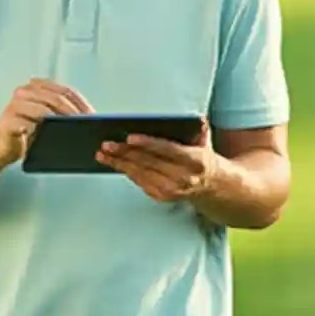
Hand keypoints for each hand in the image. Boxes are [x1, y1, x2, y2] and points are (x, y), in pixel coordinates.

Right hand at [0, 78, 94, 166]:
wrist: (0, 148)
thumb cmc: (26, 134)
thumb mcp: (46, 120)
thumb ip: (60, 112)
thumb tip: (91, 117)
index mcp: (35, 87)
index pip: (64, 90)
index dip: (81, 103)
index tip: (94, 116)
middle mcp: (24, 91)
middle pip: (56, 98)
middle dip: (74, 112)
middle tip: (87, 125)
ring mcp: (14, 105)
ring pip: (44, 110)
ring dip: (62, 122)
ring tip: (75, 132)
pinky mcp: (8, 121)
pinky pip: (29, 125)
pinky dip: (44, 132)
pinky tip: (55, 139)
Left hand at [96, 119, 228, 201]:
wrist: (212, 187)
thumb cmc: (202, 157)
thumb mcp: (205, 141)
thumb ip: (200, 129)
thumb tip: (197, 118)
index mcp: (194, 161)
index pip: (167, 150)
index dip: (147, 143)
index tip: (129, 137)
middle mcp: (182, 178)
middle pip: (148, 162)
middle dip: (125, 153)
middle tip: (106, 144)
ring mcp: (171, 190)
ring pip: (140, 174)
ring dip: (119, 163)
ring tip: (102, 153)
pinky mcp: (161, 197)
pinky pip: (139, 182)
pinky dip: (125, 171)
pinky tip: (112, 162)